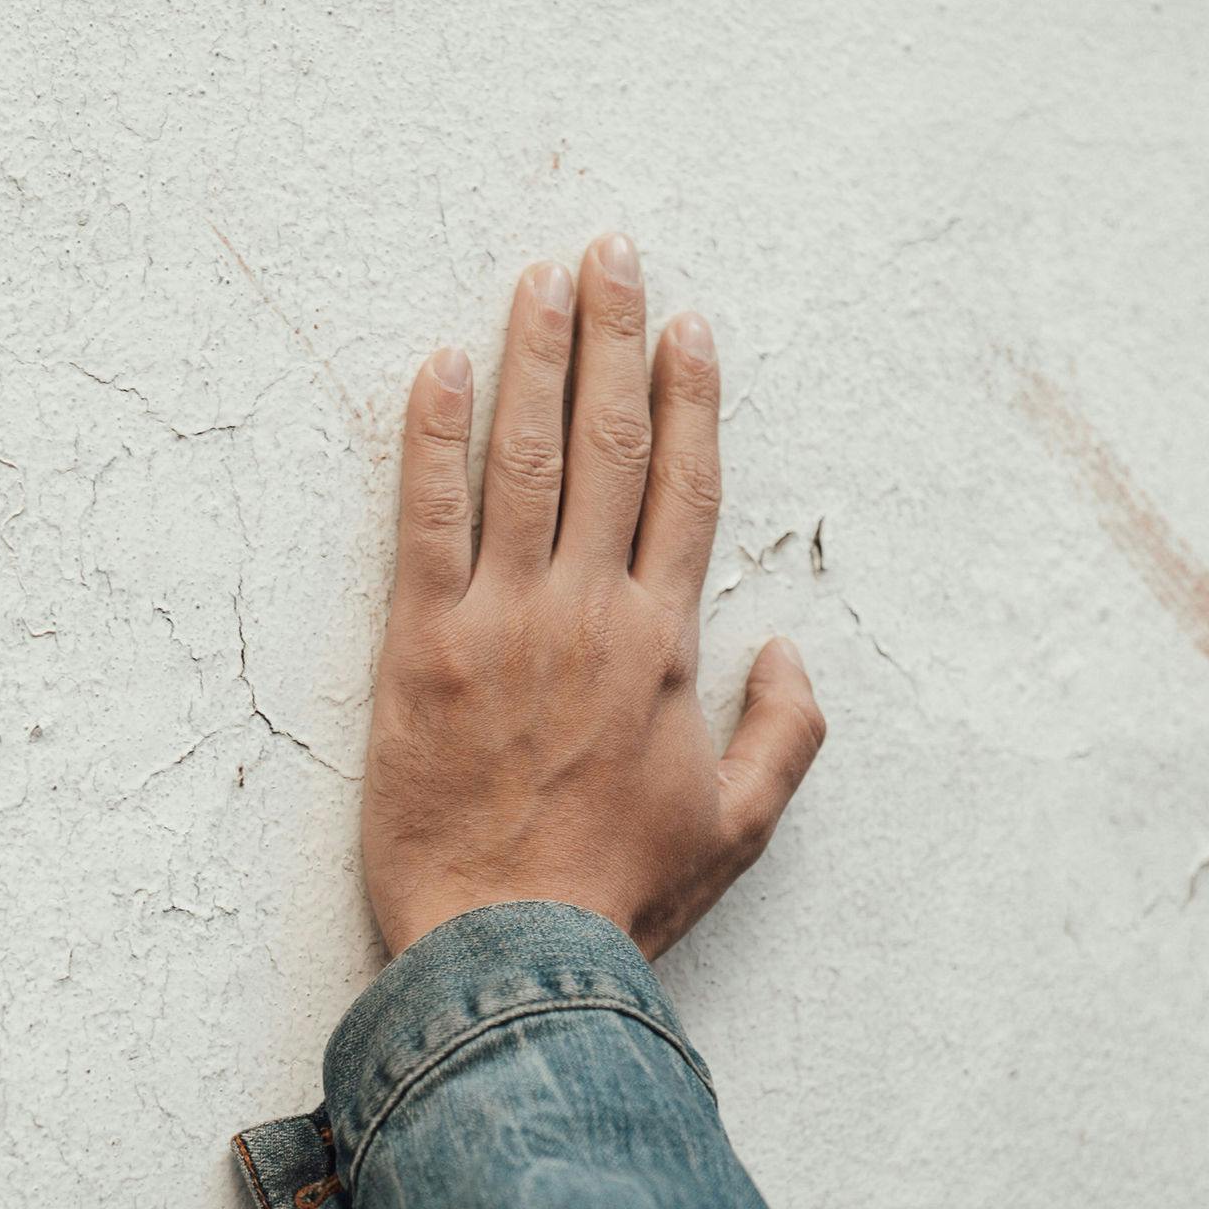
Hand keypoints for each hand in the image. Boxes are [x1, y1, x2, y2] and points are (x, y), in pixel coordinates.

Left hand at [361, 233, 825, 960]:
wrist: (517, 957)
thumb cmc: (622, 899)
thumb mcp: (739, 828)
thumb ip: (785, 733)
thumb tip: (787, 650)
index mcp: (665, 646)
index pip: (685, 489)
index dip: (691, 397)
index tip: (688, 325)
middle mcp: (591, 611)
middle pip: (609, 445)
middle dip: (612, 338)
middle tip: (611, 251)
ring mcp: (504, 622)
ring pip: (523, 459)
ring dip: (532, 357)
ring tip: (538, 277)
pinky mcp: (421, 648)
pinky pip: (426, 518)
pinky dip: (431, 437)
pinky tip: (438, 365)